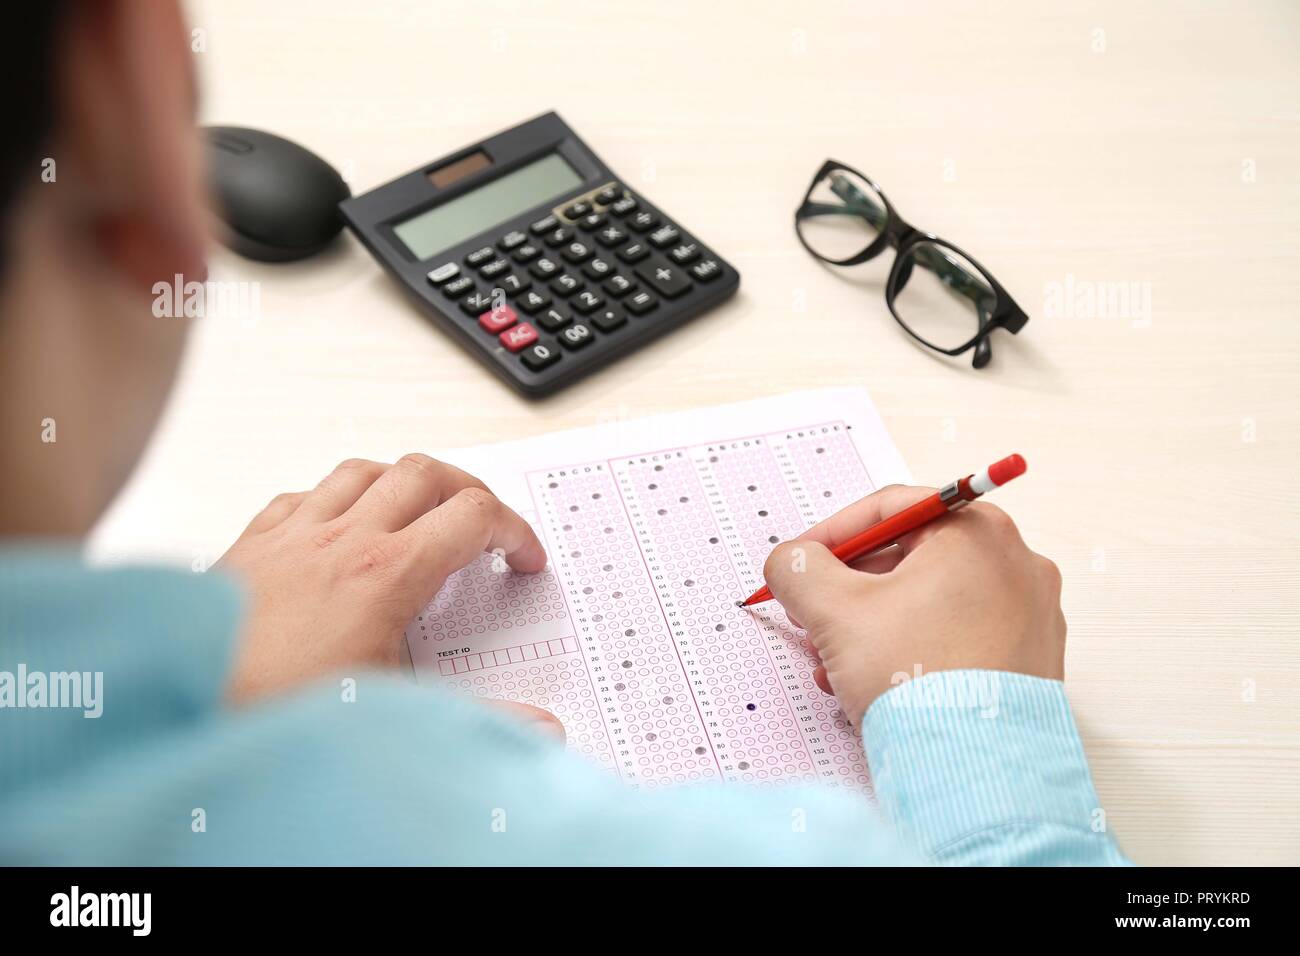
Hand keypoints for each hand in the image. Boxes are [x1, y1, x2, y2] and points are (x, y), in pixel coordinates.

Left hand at [218, 454, 562, 737]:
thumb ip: (475, 720)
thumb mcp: (390, 713)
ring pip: (364, 469)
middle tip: (483, 521)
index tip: (522, 557)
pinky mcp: (251, 545)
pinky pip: (302, 494)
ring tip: (420, 508)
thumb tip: (541, 730)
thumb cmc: (269, 708)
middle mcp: (341, 540)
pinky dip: (335, 496)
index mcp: (386, 574)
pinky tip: (336, 523)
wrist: (177, 703)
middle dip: (469, 488)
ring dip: (403, 480)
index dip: (514, 530)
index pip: (474, 517)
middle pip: (426, 472)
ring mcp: (292, 535)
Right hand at [762, 484, 1064, 721]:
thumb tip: (790, 561)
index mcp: (977, 531)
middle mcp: (1016, 562)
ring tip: (834, 662)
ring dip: (873, 625)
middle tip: (813, 617)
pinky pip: (959, 637)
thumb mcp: (834, 611)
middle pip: (910, 558)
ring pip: (931, 602)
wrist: (977, 770)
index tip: (800, 563)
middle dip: (849, 592)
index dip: (831, 535)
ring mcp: (1032, 613)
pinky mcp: (1032, 660)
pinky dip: (913, 649)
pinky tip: (874, 684)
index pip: (889, 511)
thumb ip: (798, 569)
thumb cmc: (916, 678)